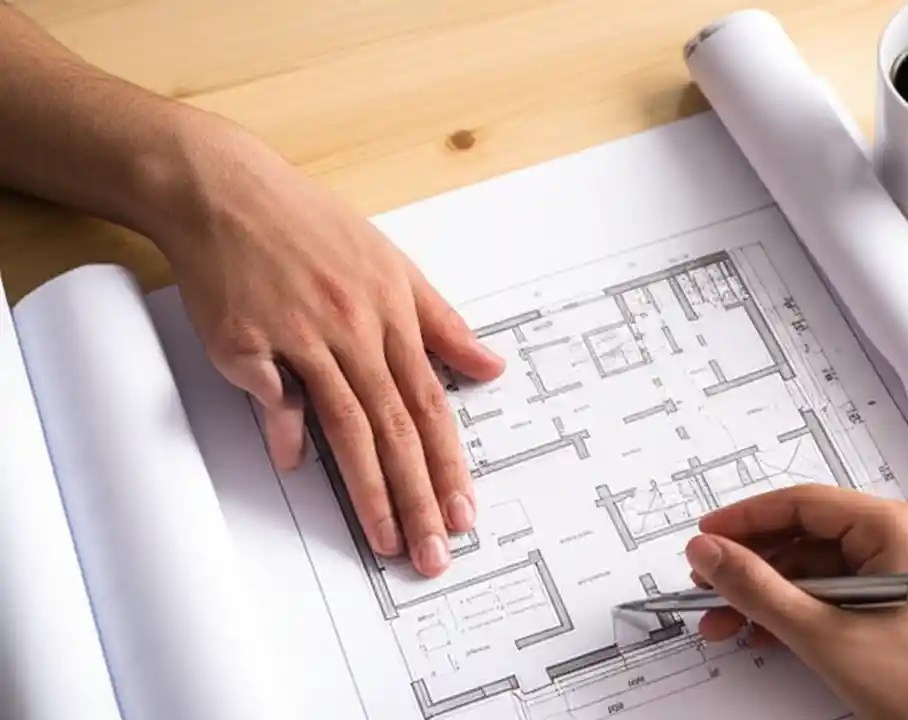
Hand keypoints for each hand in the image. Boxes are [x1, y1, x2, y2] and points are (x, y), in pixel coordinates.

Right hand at [151, 114, 503, 577]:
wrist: (225, 190)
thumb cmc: (308, 225)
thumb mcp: (392, 262)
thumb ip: (443, 322)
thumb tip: (491, 365)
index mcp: (393, 311)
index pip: (432, 404)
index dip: (449, 463)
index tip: (462, 513)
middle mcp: (355, 327)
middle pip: (397, 426)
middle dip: (419, 496)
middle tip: (433, 551)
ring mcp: (302, 335)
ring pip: (346, 423)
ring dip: (368, 489)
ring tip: (384, 538)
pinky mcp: (247, 340)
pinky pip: (272, 396)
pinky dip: (284, 431)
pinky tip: (296, 464)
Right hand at [684, 485, 907, 718]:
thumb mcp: (825, 635)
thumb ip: (759, 589)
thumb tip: (712, 553)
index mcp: (900, 527)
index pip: (805, 504)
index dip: (747, 520)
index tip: (708, 536)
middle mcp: (907, 536)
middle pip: (808, 536)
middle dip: (752, 567)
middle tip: (709, 585)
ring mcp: (906, 566)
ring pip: (818, 566)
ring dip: (770, 594)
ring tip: (727, 621)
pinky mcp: (902, 595)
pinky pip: (838, 588)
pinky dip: (800, 608)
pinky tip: (765, 630)